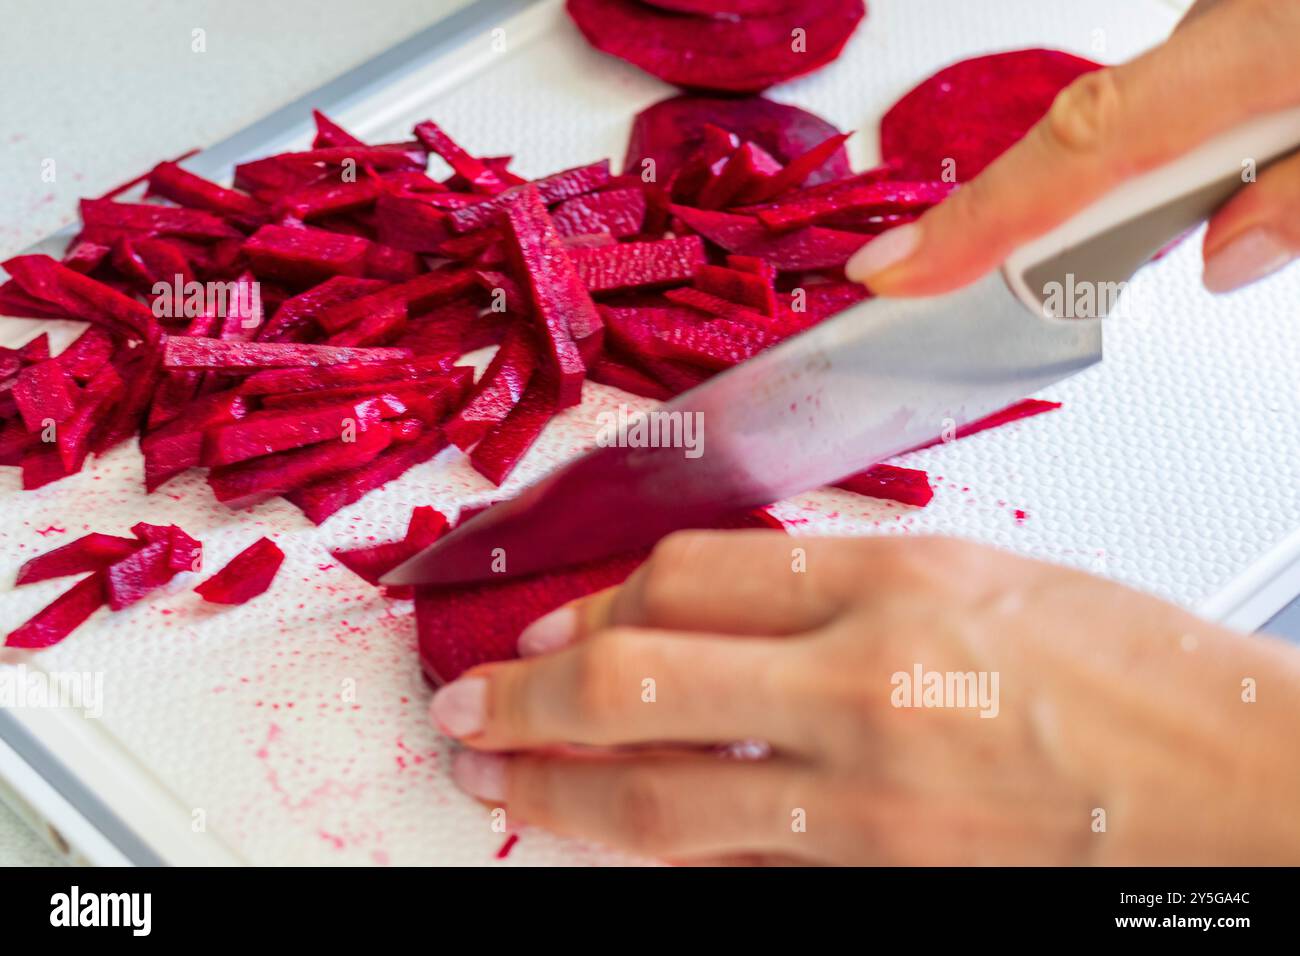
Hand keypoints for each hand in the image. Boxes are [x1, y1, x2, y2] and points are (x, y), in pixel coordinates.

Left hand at [430, 532, 1299, 863]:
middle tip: (462, 705)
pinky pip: (736, 872)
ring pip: (660, 802)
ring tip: (490, 782)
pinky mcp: (883, 887)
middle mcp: (864, 688)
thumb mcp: (980, 577)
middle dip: (520, 697)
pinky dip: (662, 855)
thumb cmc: (1136, 673)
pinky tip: (618, 841)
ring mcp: (869, 806)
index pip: (686, 576)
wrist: (1247, 791)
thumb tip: (706, 598)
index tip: (553, 619)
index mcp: (891, 582)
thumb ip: (835, 581)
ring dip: (555, 793)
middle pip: (635, 680)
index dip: (596, 597)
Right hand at [846, 0, 1299, 295]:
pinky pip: (1205, 82)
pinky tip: (1272, 143)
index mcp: (1258, 50)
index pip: (1083, 153)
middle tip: (1092, 251)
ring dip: (1191, 171)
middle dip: (1099, 211)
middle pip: (1110, 134)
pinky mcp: (1243, 16)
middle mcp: (1232, 20)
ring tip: (1250, 185)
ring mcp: (1234, 11)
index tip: (891, 273)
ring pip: (1167, 113)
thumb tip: (1222, 259)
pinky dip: (1215, 132)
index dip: (975, 220)